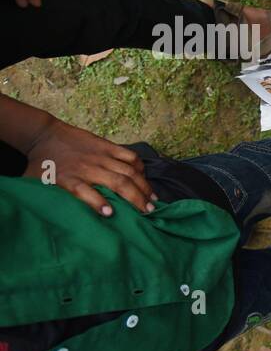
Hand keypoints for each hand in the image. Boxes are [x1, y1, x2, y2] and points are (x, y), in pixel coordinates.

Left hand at [22, 115, 155, 215]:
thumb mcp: (38, 184)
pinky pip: (129, 155)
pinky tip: (144, 176)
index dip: (99, 204)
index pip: (85, 192)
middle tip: (149, 212)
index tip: (110, 214)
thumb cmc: (42, 165)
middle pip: (118, 183)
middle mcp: (88, 168)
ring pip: (129, 171)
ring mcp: (100, 155)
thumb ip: (50, 198)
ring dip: (143, 186)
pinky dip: (139, 165)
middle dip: (137, 198)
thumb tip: (61, 215)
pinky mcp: (106, 145)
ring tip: (153, 198)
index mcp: (68, 179)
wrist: (42, 135)